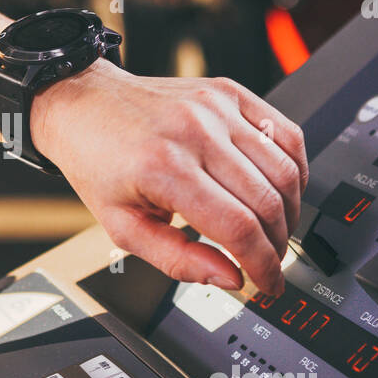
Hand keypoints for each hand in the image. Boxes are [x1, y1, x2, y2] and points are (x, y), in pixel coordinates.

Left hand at [32, 61, 308, 293]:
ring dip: (291, 210)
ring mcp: (215, 108)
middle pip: (267, 202)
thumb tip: (230, 278)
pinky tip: (283, 191)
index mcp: (164, 169)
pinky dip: (295, 168)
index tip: (268, 284)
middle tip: (271, 264)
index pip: (237, 228)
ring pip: (283, 169)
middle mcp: (194, 133)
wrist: (83, 104)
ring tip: (275, 233)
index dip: (263, 265)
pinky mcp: (228, 92)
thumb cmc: (98, 163)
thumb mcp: (122, 226)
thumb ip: (177, 259)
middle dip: (277, 245)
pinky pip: (285, 132)